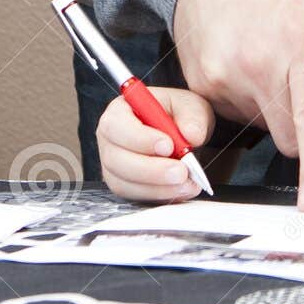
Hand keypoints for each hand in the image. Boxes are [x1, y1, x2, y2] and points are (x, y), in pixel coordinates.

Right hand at [98, 86, 213, 202]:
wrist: (183, 133)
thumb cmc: (180, 115)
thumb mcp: (192, 107)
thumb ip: (193, 118)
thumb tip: (192, 135)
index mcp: (119, 110)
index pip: (116, 125)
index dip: (140, 138)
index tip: (168, 146)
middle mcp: (110, 138)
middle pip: (116, 159)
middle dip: (150, 169)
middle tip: (181, 172)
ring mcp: (113, 164)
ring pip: (123, 182)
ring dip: (156, 187)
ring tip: (186, 184)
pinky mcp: (123, 184)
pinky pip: (133, 196)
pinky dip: (158, 196)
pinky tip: (180, 190)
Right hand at [172, 0, 303, 210]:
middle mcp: (261, 62)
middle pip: (291, 139)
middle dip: (303, 126)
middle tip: (299, 80)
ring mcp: (225, 76)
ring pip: (264, 130)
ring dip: (271, 108)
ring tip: (268, 58)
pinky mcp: (201, 86)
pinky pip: (235, 117)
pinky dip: (245, 100)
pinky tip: (244, 61)